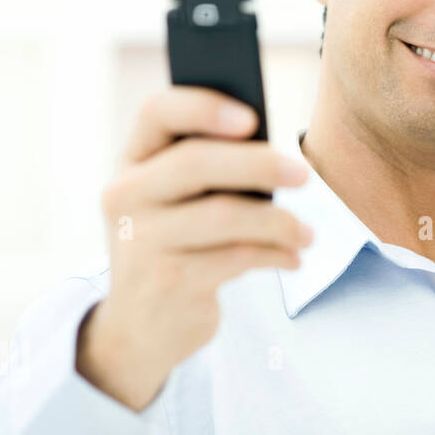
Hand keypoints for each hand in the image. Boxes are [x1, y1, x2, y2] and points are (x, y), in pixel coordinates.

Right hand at [76, 87, 312, 410]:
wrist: (141, 326)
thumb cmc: (181, 245)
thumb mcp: (182, 202)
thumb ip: (214, 170)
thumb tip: (278, 155)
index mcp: (133, 161)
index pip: (157, 113)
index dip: (205, 108)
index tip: (252, 119)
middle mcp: (125, 195)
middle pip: (196, 162)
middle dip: (260, 164)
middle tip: (305, 176)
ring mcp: (139, 240)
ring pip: (223, 215)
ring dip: (280, 222)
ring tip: (309, 234)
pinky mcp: (166, 282)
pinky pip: (235, 257)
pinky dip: (274, 254)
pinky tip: (292, 258)